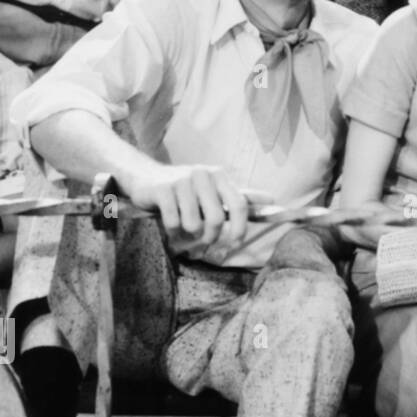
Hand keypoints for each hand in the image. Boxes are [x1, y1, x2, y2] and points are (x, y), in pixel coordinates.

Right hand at [119, 162, 248, 253]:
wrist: (144, 175)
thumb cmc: (184, 187)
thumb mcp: (213, 187)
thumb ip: (239, 195)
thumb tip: (272, 199)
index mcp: (219, 175)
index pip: (239, 203)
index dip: (240, 226)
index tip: (237, 241)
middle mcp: (203, 174)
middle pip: (216, 219)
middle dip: (210, 237)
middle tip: (203, 242)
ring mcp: (181, 181)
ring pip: (193, 224)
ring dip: (188, 235)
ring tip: (183, 230)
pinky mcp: (162, 190)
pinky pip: (173, 222)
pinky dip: (172, 231)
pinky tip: (170, 226)